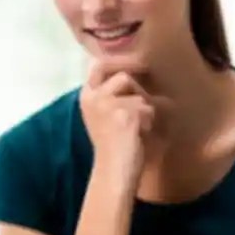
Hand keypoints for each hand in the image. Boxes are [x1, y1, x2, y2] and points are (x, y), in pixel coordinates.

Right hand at [80, 60, 159, 181]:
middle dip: (136, 92)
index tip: (135, 62)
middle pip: (124, 77)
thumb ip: (111, 94)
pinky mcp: (126, 115)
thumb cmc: (112, 146)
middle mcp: (94, 97)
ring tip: (135, 130)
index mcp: (86, 96)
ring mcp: (109, 104)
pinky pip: (148, 109)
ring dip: (144, 112)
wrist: (113, 173)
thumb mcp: (104, 115)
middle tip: (138, 109)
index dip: (119, 61)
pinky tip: (138, 136)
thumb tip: (133, 70)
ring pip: (139, 96)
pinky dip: (148, 123)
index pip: (100, 65)